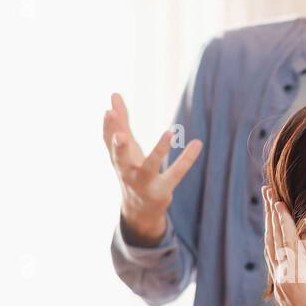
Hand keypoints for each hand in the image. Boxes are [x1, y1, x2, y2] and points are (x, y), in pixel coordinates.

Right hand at [103, 92, 202, 243]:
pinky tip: (197, 144)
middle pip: (120, 159)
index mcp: (116, 159)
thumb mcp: (125, 148)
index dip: (108, 128)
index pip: (108, 142)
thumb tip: (113, 95)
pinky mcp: (161, 190)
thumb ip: (120, 122)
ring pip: (151, 167)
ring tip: (170, 132)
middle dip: (119, 147)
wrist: (138, 210)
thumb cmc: (131, 170)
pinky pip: (176, 174)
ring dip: (159, 150)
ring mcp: (144, 183)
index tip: (109, 111)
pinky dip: (187, 159)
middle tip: (120, 136)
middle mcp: (126, 172)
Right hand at [264, 185, 305, 305]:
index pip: (278, 257)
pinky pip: (285, 240)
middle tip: (267, 196)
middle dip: (270, 219)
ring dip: (272, 214)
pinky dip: (281, 221)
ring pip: (275, 238)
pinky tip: (279, 204)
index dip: (275, 236)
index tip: (275, 220)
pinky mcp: (295, 273)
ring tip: (269, 193)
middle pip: (271, 243)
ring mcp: (286, 277)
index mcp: (288, 290)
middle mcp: (282, 281)